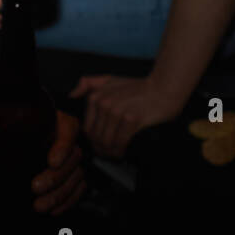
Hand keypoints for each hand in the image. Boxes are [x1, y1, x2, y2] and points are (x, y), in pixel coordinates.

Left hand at [31, 111, 85, 213]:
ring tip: (40, 206)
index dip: (65, 144)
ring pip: (75, 175)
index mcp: (41, 117)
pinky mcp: (58, 176)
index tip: (51, 162)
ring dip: (62, 193)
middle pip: (73, 155)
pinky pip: (74, 188)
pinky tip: (54, 210)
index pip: (68, 125)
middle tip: (36, 188)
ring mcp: (59, 157)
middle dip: (58, 177)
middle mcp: (54, 136)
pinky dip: (67, 200)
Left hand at [69, 74, 184, 157]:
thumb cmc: (138, 86)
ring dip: (110, 152)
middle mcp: (103, 104)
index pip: (87, 127)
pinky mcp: (131, 119)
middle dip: (100, 149)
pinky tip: (122, 153)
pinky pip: (120, 142)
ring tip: (114, 155)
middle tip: (107, 155)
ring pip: (106, 141)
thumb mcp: (109, 80)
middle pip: (95, 136)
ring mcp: (117, 112)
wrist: (163, 87)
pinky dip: (119, 151)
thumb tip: (72, 94)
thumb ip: (88, 84)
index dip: (92, 140)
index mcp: (96, 96)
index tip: (98, 146)